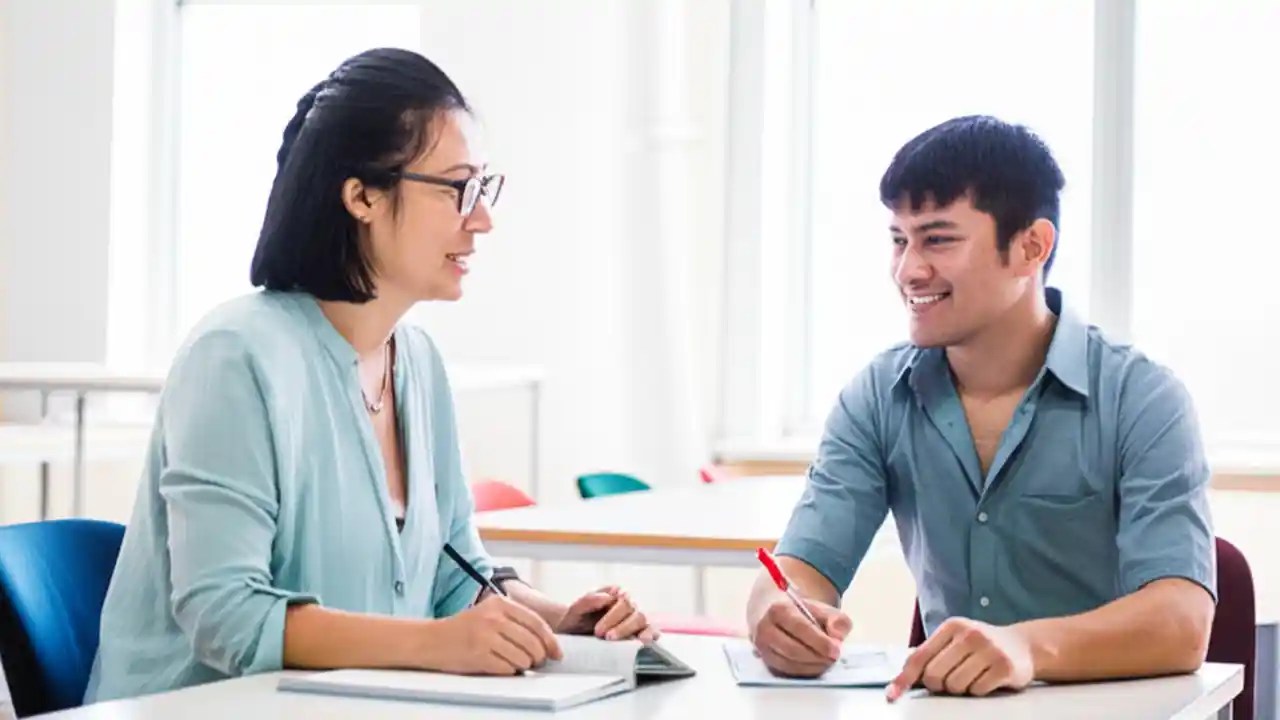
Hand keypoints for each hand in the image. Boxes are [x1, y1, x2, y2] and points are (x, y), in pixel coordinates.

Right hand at [430, 595, 562, 674]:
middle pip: (533, 643)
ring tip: (513, 662)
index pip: (536, 623)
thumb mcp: (490, 613)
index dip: (551, 641)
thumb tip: (548, 642)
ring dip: (523, 665)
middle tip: (534, 661)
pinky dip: (509, 671)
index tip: (557, 653)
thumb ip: (516, 621)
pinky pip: (507, 669)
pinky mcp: (478, 655)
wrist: (431, 640)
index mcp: (500, 604)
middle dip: (538, 657)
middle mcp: (494, 618)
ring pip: (523, 658)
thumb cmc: (464, 628)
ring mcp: (485, 637)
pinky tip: (500, 665)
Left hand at [556, 586, 657, 642]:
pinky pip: (651, 632)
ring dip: (636, 633)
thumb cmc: (575, 620)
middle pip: (635, 612)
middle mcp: (628, 604)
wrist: (573, 634)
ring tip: (629, 643)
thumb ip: (588, 600)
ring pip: (644, 621)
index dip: (612, 617)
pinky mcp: (640, 632)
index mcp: (614, 594)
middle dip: (622, 627)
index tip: (598, 631)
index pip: (623, 601)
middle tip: (607, 638)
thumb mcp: (575, 610)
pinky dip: (651, 636)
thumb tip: (607, 597)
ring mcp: (635, 618)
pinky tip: (645, 643)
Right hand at [750, 595, 851, 677]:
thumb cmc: (802, 614)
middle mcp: (765, 629)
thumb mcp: (824, 610)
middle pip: (793, 649)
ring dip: (812, 667)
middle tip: (833, 658)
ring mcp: (763, 648)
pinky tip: (816, 666)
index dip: (819, 641)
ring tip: (827, 662)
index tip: (836, 650)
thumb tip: (837, 637)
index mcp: (778, 609)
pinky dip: (804, 672)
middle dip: (817, 657)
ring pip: (789, 664)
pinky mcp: (766, 662)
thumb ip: (836, 620)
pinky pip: (786, 673)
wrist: (779, 615)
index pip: (799, 627)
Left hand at [886, 617, 1033, 700]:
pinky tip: (987, 679)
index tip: (892, 695)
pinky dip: (978, 691)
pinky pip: (977, 691)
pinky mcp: (1004, 667)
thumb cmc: (981, 646)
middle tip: (951, 679)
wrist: (1023, 645)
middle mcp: (969, 634)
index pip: (919, 657)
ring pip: (955, 686)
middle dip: (939, 685)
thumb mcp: (954, 641)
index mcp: (951, 626)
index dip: (904, 678)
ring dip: (961, 688)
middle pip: (935, 675)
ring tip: (972, 676)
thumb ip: (930, 656)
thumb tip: (900, 681)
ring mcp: (989, 649)